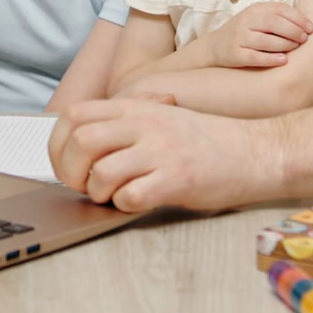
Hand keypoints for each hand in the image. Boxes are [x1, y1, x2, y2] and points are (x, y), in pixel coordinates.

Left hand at [47, 98, 282, 211]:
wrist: (253, 152)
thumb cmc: (204, 140)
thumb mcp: (161, 115)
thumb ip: (125, 122)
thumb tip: (80, 139)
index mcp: (137, 107)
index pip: (75, 115)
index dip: (58, 142)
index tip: (65, 162)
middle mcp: (146, 124)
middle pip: (80, 141)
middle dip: (70, 170)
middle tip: (83, 184)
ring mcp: (161, 151)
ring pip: (101, 172)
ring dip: (98, 191)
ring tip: (113, 194)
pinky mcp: (176, 180)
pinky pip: (130, 197)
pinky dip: (124, 205)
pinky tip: (138, 200)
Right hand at [198, 2, 312, 68]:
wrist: (215, 47)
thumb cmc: (245, 32)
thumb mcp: (257, 18)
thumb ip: (277, 17)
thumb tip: (306, 23)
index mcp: (255, 10)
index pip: (280, 9)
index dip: (298, 18)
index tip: (311, 28)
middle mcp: (246, 21)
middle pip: (274, 23)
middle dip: (294, 31)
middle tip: (305, 39)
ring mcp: (239, 38)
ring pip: (266, 40)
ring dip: (285, 44)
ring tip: (296, 48)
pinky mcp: (235, 54)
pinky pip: (255, 56)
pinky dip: (271, 58)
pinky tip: (284, 60)